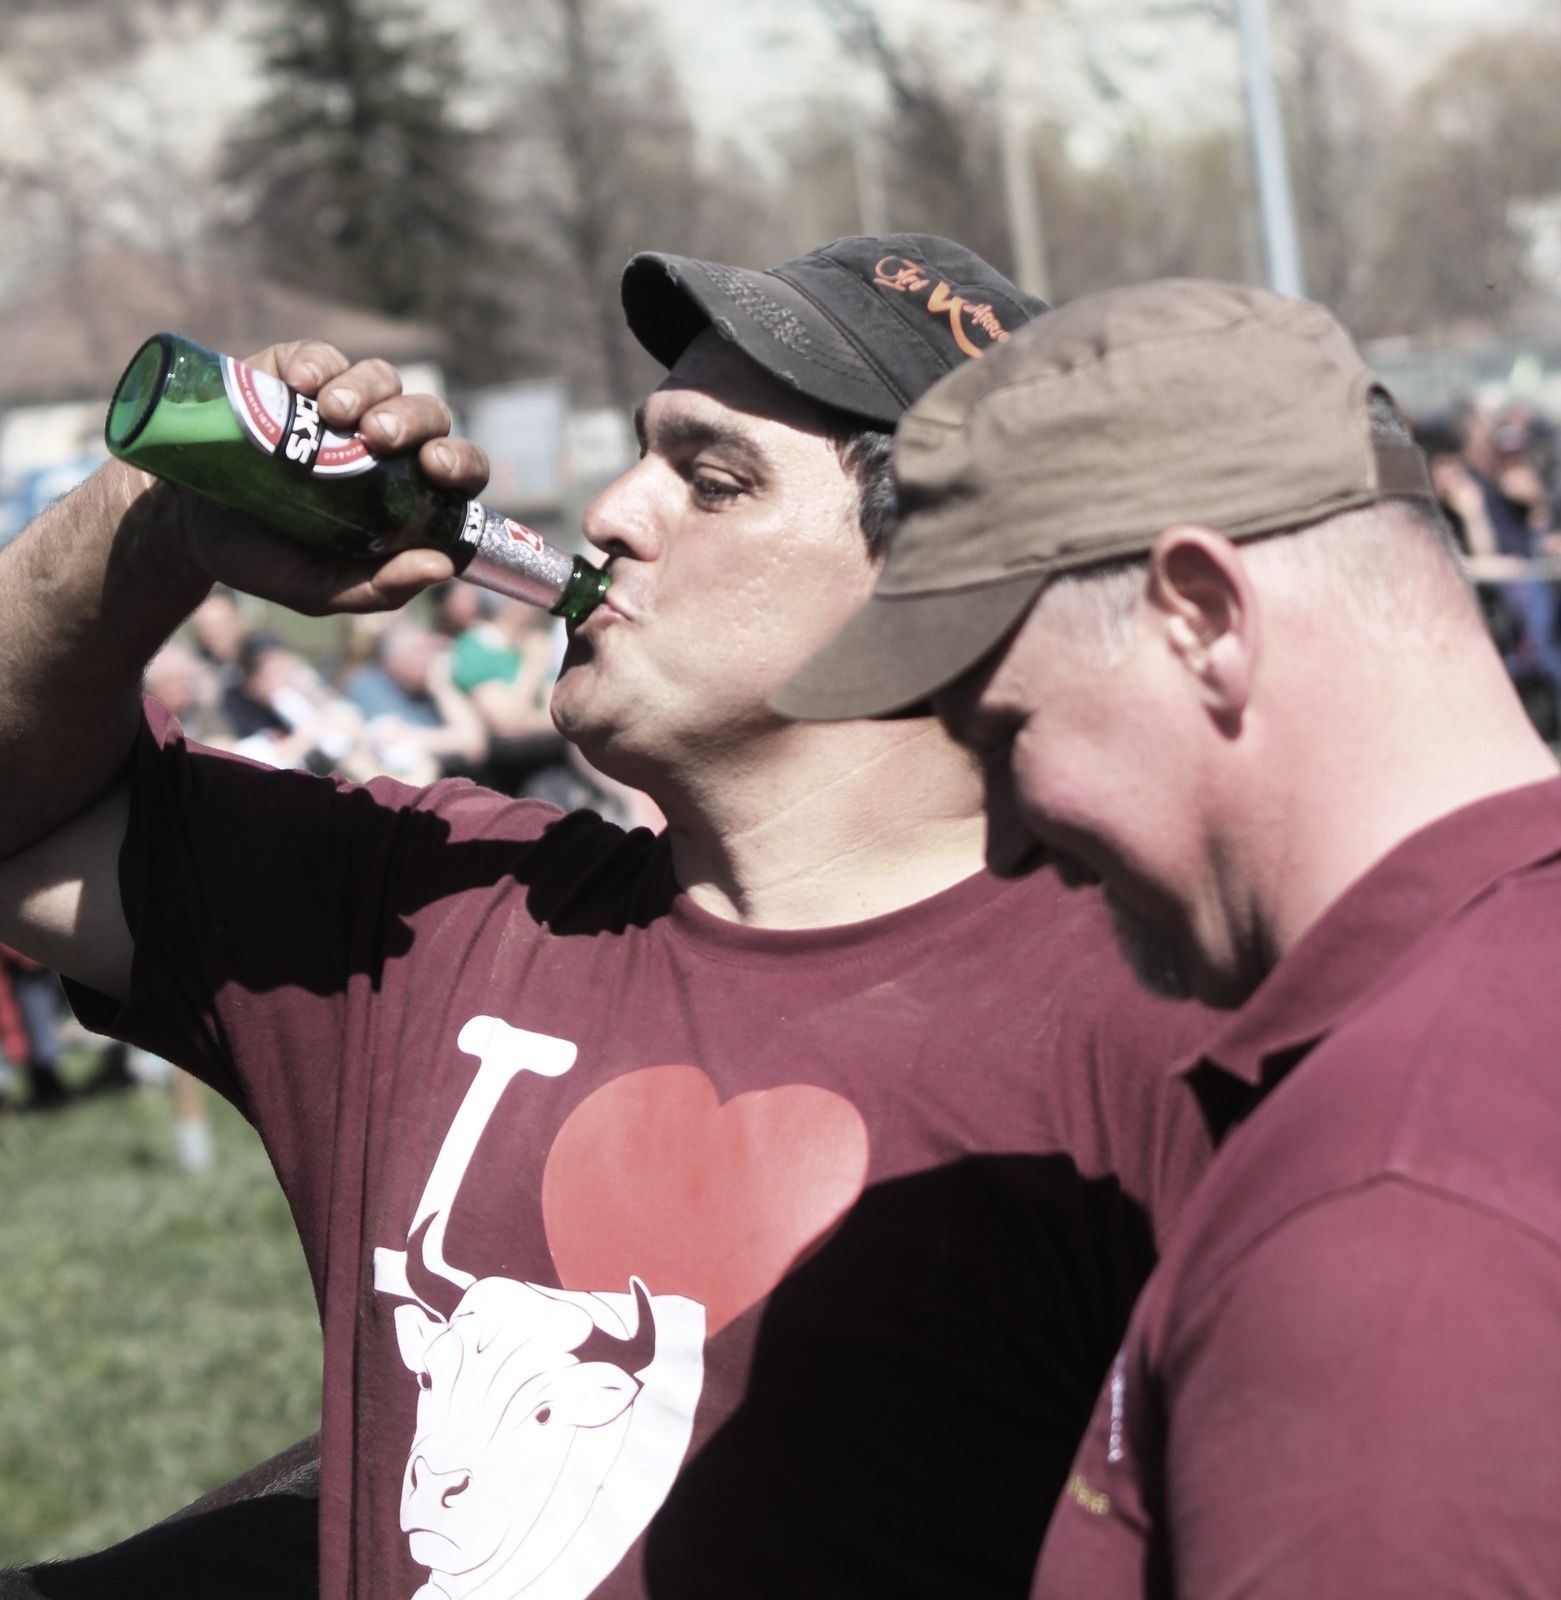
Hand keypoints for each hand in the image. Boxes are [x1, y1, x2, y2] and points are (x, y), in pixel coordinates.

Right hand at [169, 340, 490, 615]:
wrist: (187, 523)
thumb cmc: (266, 558)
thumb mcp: (319, 589)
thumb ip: (379, 589)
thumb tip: (443, 568)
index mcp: (407, 494)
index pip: (459, 470)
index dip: (460, 462)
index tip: (436, 467)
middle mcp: (386, 444)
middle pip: (428, 414)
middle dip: (412, 419)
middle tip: (378, 437)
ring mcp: (344, 406)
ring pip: (383, 378)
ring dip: (367, 389)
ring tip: (331, 412)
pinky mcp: (298, 373)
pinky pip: (324, 356)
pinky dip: (317, 363)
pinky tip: (297, 383)